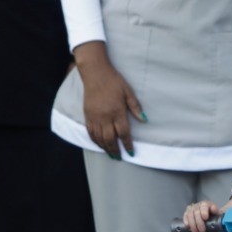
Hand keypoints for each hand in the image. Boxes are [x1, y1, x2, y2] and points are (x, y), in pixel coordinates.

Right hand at [74, 41, 144, 156]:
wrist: (95, 73)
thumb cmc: (114, 81)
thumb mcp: (128, 91)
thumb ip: (135, 107)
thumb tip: (144, 120)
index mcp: (117, 111)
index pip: (123, 133)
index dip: (128, 144)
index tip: (131, 153)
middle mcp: (105, 117)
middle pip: (110, 139)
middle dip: (116, 150)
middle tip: (119, 158)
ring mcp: (95, 117)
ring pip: (99, 138)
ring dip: (105, 148)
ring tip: (111, 155)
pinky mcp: (87, 115)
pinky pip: (90, 132)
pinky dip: (95, 140)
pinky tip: (99, 144)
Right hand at [183, 200, 221, 231]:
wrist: (215, 221)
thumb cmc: (218, 221)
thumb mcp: (223, 221)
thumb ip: (223, 222)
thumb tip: (223, 224)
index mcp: (210, 205)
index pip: (205, 205)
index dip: (204, 211)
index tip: (206, 218)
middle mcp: (201, 205)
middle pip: (197, 211)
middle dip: (199, 222)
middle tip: (202, 231)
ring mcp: (194, 208)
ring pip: (190, 213)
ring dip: (192, 224)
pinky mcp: (189, 213)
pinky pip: (185, 215)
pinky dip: (186, 220)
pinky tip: (187, 226)